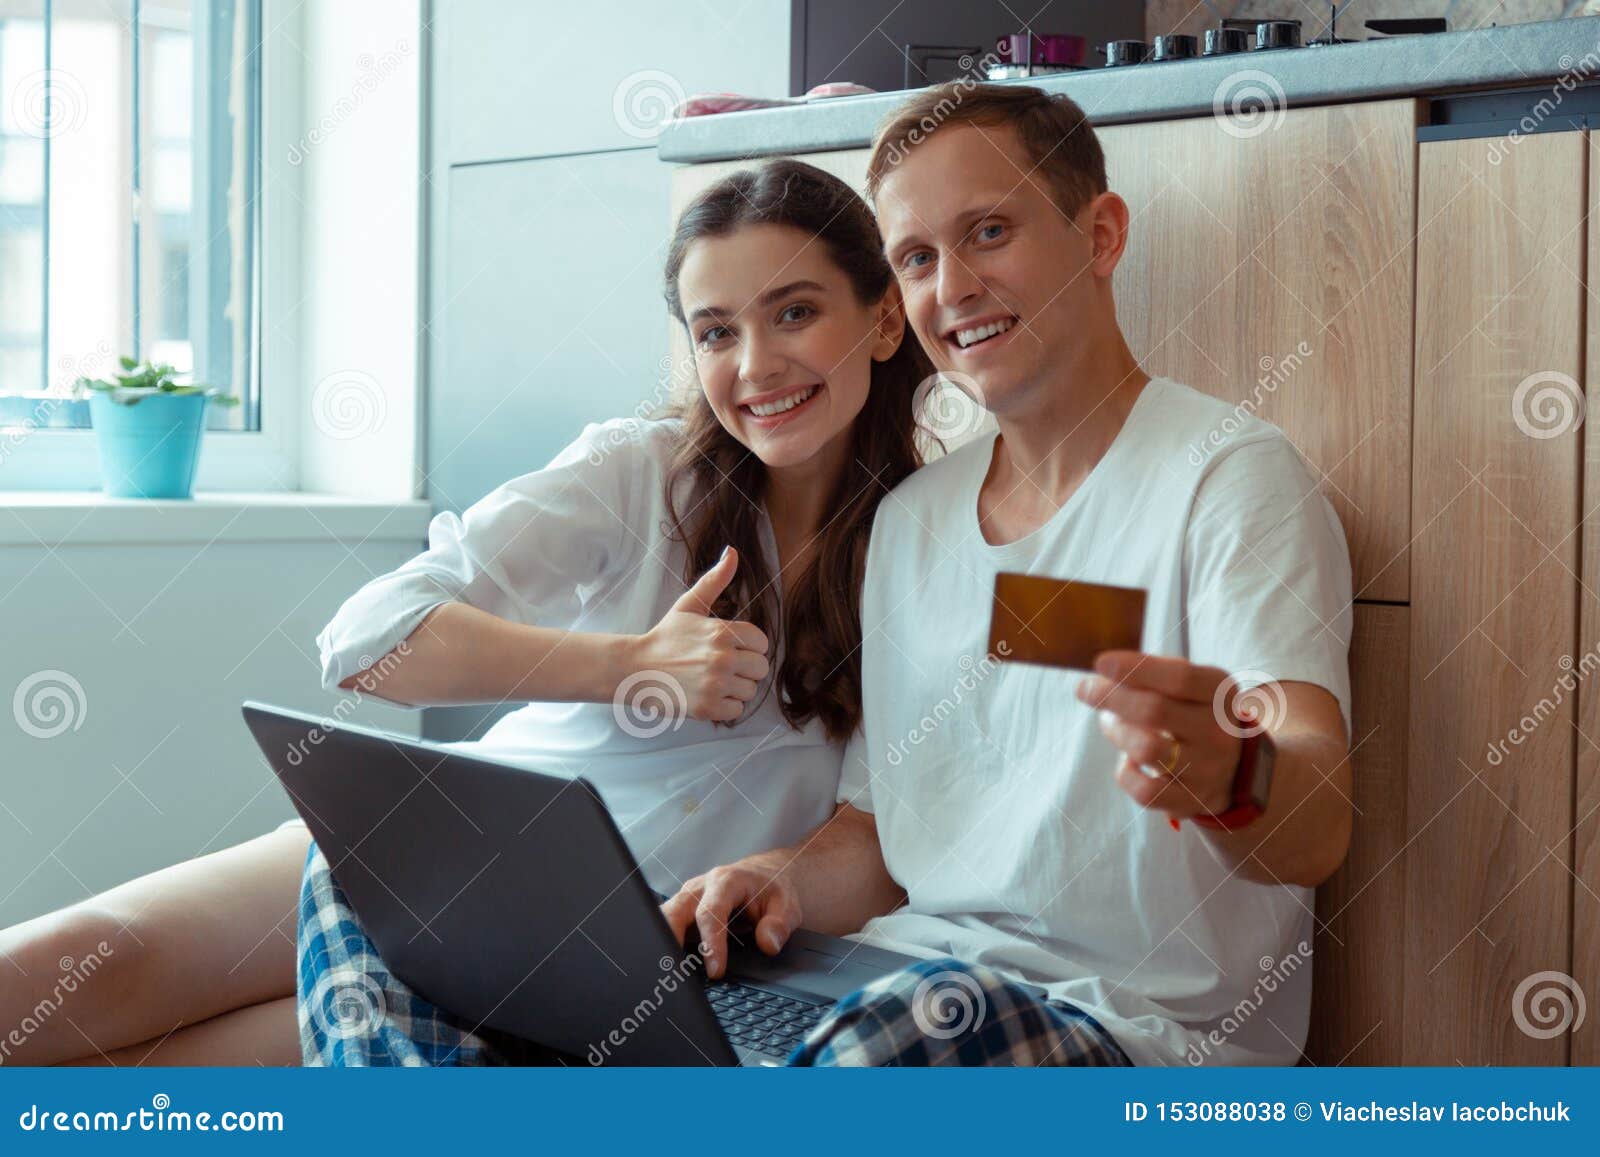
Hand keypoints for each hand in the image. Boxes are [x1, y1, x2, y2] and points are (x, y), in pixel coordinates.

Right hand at [629, 546, 770, 722]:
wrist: (636, 669)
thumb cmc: (666, 637)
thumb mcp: (689, 605)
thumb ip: (715, 580)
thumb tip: (732, 551)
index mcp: (722, 632)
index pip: (762, 643)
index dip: (749, 646)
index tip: (730, 648)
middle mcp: (722, 658)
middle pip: (760, 669)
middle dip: (745, 668)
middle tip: (721, 665)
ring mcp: (715, 685)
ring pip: (750, 691)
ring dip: (735, 688)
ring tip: (712, 679)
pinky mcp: (708, 708)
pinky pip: (737, 710)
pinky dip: (725, 706)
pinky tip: (707, 694)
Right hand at [660, 856, 800, 978]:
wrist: (764, 877)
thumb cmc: (771, 892)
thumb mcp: (787, 906)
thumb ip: (779, 925)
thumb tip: (768, 944)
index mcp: (726, 881)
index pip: (710, 913)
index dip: (710, 943)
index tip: (716, 971)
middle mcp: (700, 887)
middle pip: (674, 912)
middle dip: (669, 941)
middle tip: (674, 975)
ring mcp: (687, 898)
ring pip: (663, 918)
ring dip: (662, 945)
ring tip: (666, 976)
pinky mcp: (682, 911)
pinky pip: (665, 926)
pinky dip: (664, 946)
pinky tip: (668, 969)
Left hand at [1074, 651, 1246, 820]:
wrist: (1237, 768)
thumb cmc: (1197, 713)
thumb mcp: (1193, 686)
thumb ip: (1154, 674)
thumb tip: (1103, 671)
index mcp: (1219, 694)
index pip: (1180, 679)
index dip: (1136, 669)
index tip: (1100, 663)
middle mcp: (1218, 732)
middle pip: (1155, 711)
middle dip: (1111, 697)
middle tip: (1085, 689)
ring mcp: (1207, 770)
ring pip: (1147, 750)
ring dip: (1116, 732)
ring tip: (1110, 723)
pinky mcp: (1191, 801)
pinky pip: (1146, 791)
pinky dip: (1126, 774)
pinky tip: (1129, 761)